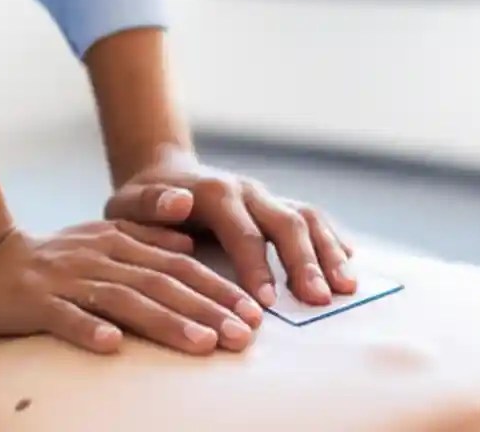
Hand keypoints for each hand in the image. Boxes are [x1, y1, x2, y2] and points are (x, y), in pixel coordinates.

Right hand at [0, 219, 264, 355]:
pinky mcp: (35, 301)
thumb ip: (147, 240)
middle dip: (208, 309)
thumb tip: (190, 247)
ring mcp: (68, 278)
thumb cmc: (53, 257)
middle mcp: (102, 256)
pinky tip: (113, 346)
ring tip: (202, 343)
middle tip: (243, 335)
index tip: (252, 314)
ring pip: (125, 299)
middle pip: (163, 283)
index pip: (180, 266)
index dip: (219, 289)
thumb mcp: (105, 240)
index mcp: (122, 243)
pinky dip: (89, 329)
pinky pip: (64, 316)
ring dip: (166, 322)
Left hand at [104, 147, 356, 307]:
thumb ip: (149, 204)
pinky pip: (314, 220)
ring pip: (308, 219)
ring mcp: (267, 198)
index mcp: (215, 192)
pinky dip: (333, 240)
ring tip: (346, 288)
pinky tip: (349, 265)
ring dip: (329, 252)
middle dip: (305, 262)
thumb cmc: (142, 203)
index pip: (244, 232)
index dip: (257, 267)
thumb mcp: (129, 203)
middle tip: (318, 300)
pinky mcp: (278, 206)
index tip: (267, 303)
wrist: (162, 176)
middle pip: (286, 223)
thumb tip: (178, 202)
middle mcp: (248, 191)